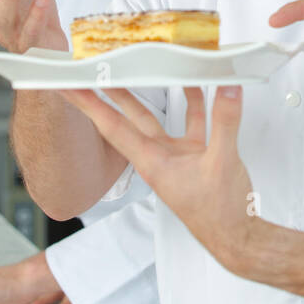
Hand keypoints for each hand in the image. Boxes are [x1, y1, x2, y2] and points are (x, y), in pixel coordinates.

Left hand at [59, 86, 257, 273]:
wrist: (235, 236)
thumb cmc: (218, 214)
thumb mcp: (221, 163)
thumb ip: (224, 123)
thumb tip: (227, 90)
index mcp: (152, 162)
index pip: (111, 126)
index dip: (89, 104)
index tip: (69, 87)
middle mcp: (158, 157)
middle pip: (127, 118)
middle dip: (110, 93)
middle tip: (93, 71)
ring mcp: (175, 156)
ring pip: (156, 118)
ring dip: (149, 93)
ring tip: (138, 67)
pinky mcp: (195, 156)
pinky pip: (190, 123)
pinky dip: (193, 103)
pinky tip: (194, 85)